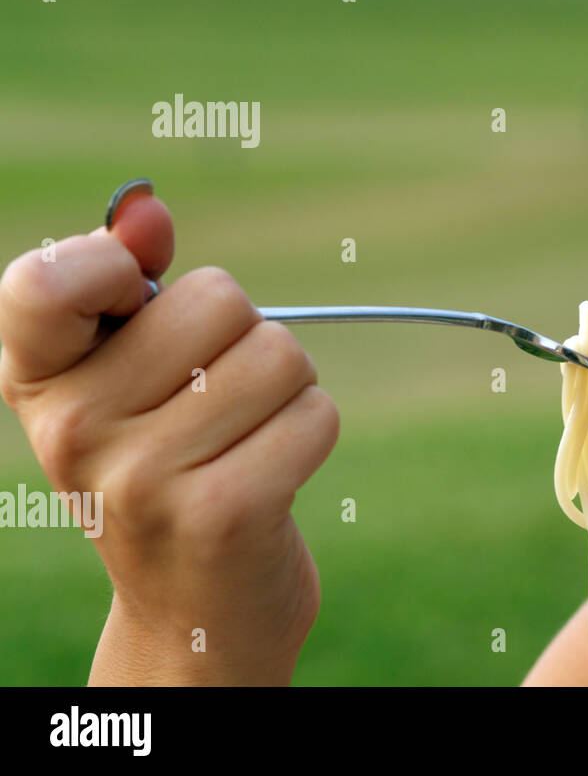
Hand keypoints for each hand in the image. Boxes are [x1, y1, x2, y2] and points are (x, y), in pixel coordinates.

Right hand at [0, 182, 337, 683]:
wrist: (196, 612)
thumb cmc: (169, 470)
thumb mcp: (131, 381)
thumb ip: (136, 281)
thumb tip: (145, 207)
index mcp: (40, 384)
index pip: (45, 280)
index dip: (112, 264)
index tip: (138, 297)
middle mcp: (76, 432)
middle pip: (219, 300)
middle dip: (244, 337)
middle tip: (216, 404)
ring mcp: (145, 479)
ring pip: (280, 354)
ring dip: (288, 388)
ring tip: (244, 440)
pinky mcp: (224, 514)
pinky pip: (316, 412)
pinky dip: (313, 430)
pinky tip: (273, 473)